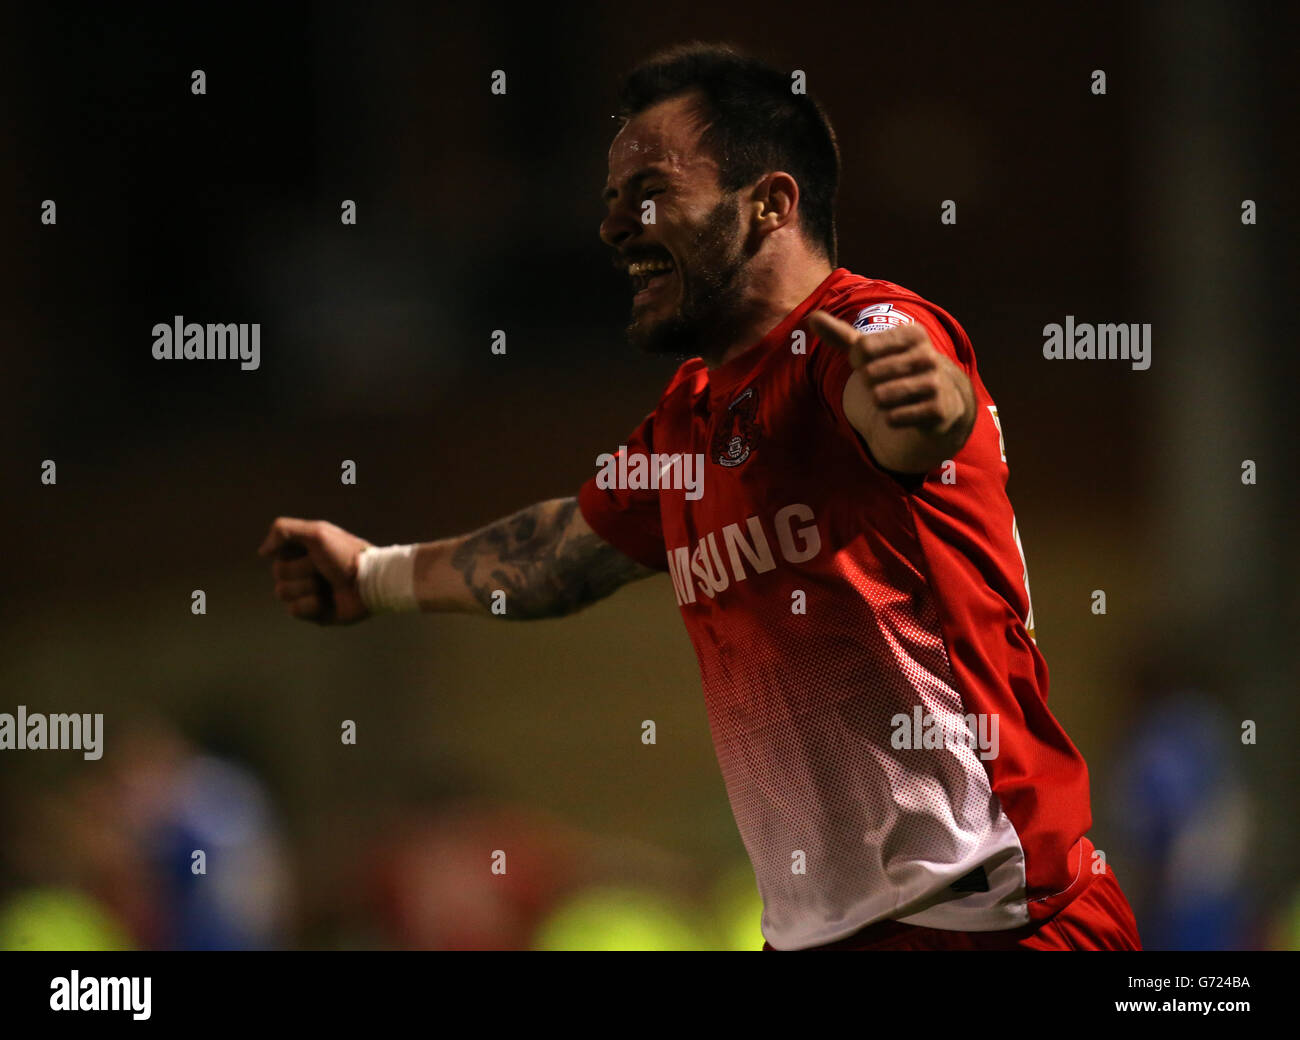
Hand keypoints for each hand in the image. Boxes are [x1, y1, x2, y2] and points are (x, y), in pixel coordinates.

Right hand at [258, 517, 371, 623]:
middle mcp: (302, 571)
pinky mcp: (313, 612)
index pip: (276, 553)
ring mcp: (307, 592)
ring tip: (328, 585)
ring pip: (283, 592)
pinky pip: (294, 610)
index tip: (312, 550)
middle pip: (278, 573)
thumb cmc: (346, 555)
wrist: (370, 582)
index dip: (292, 553)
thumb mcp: (317, 532)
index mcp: (303, 551)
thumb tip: (262, 552)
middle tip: (325, 569)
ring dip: (308, 587)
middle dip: (303, 570)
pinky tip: (327, 601)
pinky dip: (311, 605)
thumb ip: (283, 530)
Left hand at [808, 310, 970, 432]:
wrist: (939, 397)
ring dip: (879, 402)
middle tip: (884, 382)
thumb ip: (841, 334)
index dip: (858, 360)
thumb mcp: (871, 349)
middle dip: (869, 383)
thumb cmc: (895, 367)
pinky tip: (904, 411)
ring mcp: (935, 383)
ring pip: (880, 398)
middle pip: (869, 375)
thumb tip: (812, 317)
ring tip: (894, 396)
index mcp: (913, 334)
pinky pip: (892, 418)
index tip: (872, 362)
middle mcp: (928, 356)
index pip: (863, 347)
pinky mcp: (937, 410)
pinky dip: (891, 419)